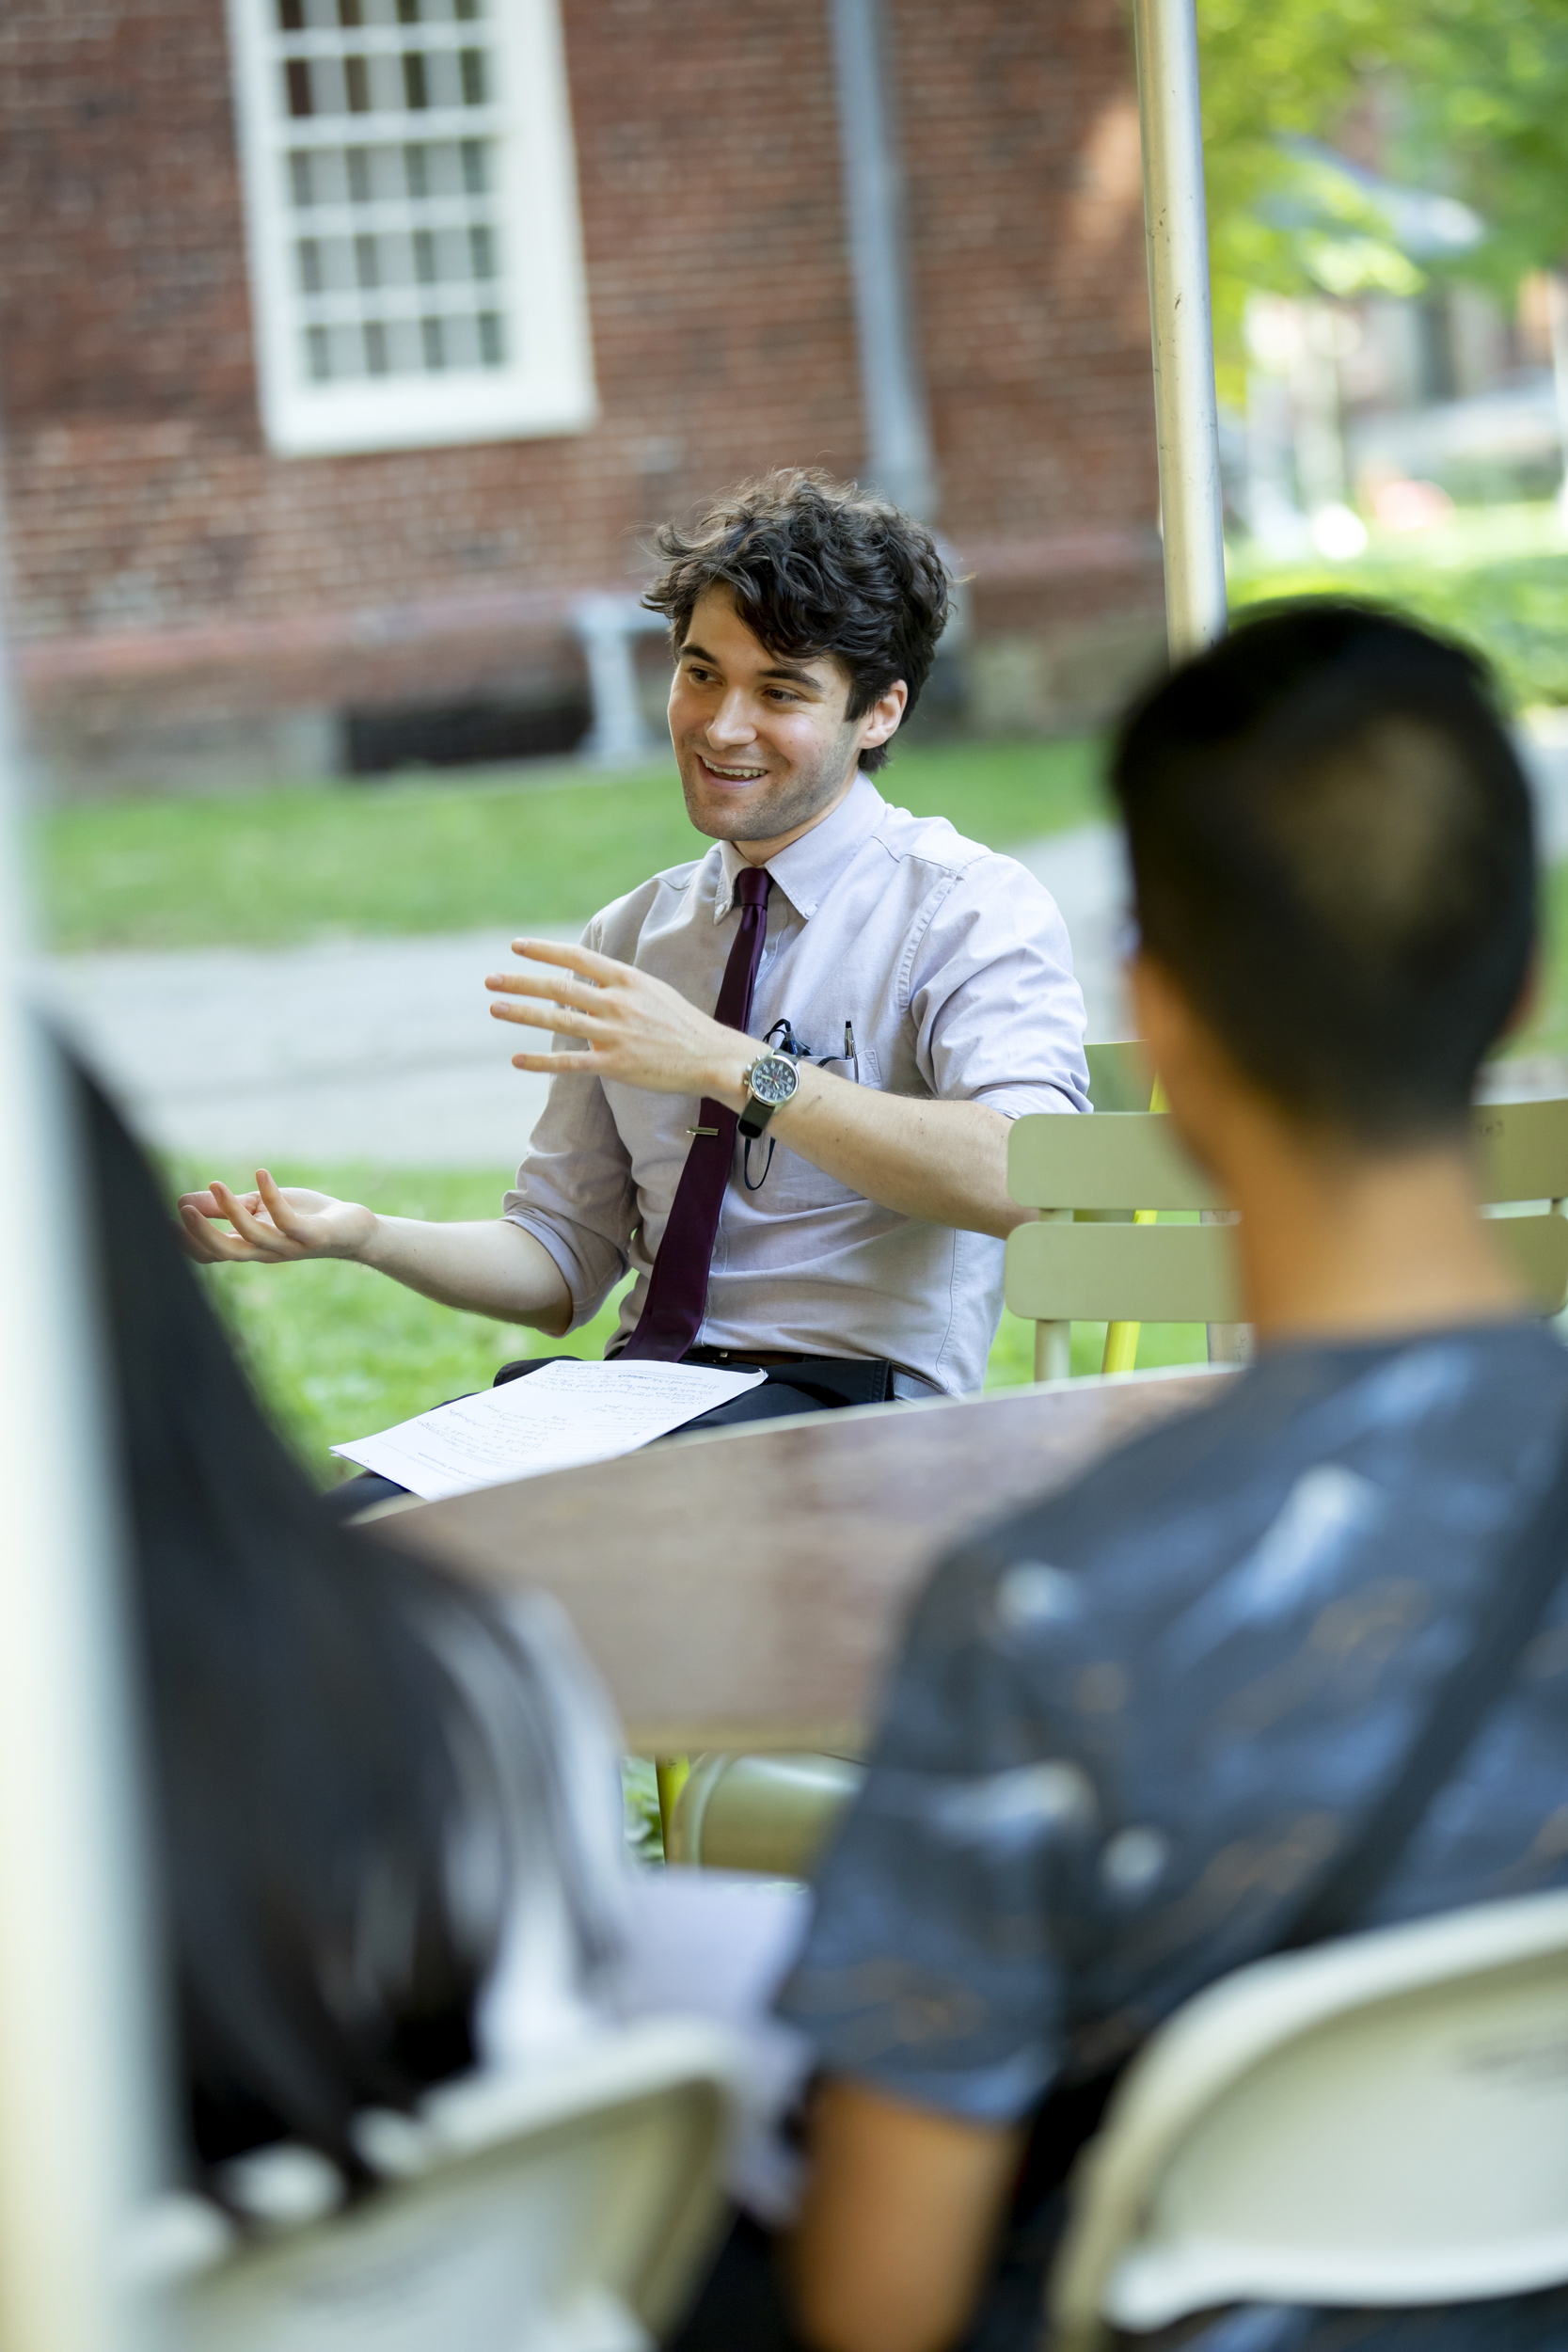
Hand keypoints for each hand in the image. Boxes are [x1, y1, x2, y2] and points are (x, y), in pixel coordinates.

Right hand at [176, 1171, 375, 1264]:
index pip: (210, 1253)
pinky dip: (271, 1197)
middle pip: (225, 1252)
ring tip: (216, 1184)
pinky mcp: (312, 1236)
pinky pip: (287, 1220)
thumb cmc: (304, 1217)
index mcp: (250, 1246)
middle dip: (201, 1234)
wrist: (353, 1228)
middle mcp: (266, 1252)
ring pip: (253, 1236)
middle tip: (180, 1209)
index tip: (161, 1220)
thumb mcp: (260, 1208)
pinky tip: (261, 1174)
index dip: (186, 1241)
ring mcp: (289, 1246)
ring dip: (231, 1211)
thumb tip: (183, 1201)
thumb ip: (226, 1207)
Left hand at [486, 938, 750, 1102]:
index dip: (544, 951)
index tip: (516, 946)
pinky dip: (541, 1061)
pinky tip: (517, 1060)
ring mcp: (614, 1034)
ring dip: (523, 1014)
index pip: (577, 958)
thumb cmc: (684, 1025)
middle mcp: (617, 1002)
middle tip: (491, 979)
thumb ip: (618, 986)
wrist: (712, 1057)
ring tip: (495, 1008)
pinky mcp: (615, 1064)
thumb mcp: (653, 991)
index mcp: (627, 980)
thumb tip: (586, 982)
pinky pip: (570, 1062)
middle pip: (559, 987)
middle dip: (521, 982)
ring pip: (559, 1020)